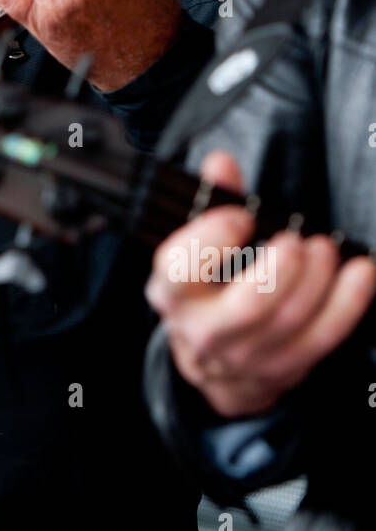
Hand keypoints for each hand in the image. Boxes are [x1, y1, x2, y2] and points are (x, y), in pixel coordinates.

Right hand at [145, 151, 375, 416]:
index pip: (180, 270)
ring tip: (323, 247)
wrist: (212, 361)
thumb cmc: (205, 288)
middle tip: (294, 239)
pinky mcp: (284, 368)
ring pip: (292, 320)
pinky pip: (324, 336)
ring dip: (318, 277)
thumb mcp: (195, 247)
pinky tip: (359, 271)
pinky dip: (348, 301)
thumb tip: (221, 163)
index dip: (212, 238)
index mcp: (172, 293)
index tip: (241, 215)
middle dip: (282, 268)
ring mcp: (245, 356)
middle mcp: (203, 331)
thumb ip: (210, 199)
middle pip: (249, 305)